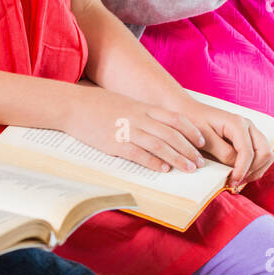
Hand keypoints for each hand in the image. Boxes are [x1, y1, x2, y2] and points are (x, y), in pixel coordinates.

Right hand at [62, 87, 206, 173]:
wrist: (72, 105)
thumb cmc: (96, 105)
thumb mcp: (124, 104)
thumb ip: (141, 113)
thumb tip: (156, 124)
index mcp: (142, 107)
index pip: (175, 118)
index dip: (191, 130)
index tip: (201, 141)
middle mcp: (139, 117)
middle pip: (172, 133)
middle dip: (189, 149)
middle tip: (200, 162)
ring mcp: (128, 130)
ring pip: (160, 144)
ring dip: (177, 158)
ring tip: (189, 169)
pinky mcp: (115, 143)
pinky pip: (139, 154)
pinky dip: (154, 162)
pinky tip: (163, 170)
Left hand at [176, 100, 273, 189]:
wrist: (189, 111)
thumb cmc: (194, 122)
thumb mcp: (204, 138)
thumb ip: (222, 152)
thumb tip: (236, 167)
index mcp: (237, 123)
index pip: (248, 152)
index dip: (242, 170)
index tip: (232, 183)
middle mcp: (248, 126)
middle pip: (265, 153)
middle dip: (253, 171)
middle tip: (236, 182)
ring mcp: (250, 131)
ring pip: (267, 155)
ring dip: (256, 170)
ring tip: (238, 179)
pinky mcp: (249, 138)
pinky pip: (260, 155)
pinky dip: (254, 167)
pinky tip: (239, 173)